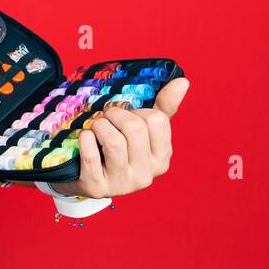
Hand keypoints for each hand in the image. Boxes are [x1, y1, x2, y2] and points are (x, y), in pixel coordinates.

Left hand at [52, 77, 189, 197]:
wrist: (87, 176)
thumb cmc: (119, 148)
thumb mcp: (143, 129)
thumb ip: (163, 106)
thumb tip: (183, 81)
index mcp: (162, 157)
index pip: (157, 120)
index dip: (136, 111)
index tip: (127, 117)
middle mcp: (147, 174)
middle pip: (134, 128)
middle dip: (114, 114)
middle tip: (106, 118)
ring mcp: (123, 183)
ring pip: (113, 141)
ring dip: (99, 126)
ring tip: (96, 128)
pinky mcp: (98, 187)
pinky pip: (90, 154)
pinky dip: (84, 139)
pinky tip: (85, 139)